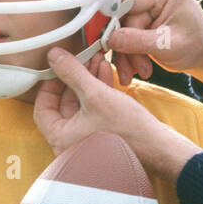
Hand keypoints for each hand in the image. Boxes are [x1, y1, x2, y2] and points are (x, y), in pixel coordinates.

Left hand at [33, 48, 202, 180]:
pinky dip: (99, 91)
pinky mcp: (105, 134)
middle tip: (83, 58)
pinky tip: (107, 72)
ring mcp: (88, 138)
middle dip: (75, 77)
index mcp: (61, 138)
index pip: (43, 108)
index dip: (50, 84)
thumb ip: (72, 73)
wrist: (159, 148)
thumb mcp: (96, 95)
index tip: (60, 67)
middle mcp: (71, 142)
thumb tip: (54, 55)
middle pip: (63, 104)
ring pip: (81, 104)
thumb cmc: (127, 129)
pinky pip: (95, 110)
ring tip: (98, 60)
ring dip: (88, 80)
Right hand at [104, 0, 202, 89]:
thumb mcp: (167, 48)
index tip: (109, 46)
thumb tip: (110, 39)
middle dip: (127, 45)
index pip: (128, 1)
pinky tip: (139, 62)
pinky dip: (132, 45)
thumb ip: (137, 41)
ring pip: (125, 22)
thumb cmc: (196, 48)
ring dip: (129, 50)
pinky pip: (129, 24)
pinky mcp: (147, 4)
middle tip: (132, 71)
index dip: (116, 25)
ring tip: (141, 71)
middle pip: (125, 15)